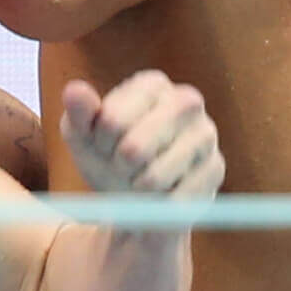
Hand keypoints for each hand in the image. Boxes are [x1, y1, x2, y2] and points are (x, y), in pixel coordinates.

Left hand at [60, 70, 223, 197]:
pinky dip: (159, 206)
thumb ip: (79, 112)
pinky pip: (177, 200)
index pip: (112, 120)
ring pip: (155, 177)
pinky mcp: (215, 169)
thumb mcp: (83, 133)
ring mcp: (206, 135)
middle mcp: (186, 101)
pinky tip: (161, 194)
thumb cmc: (107, 154)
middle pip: (134, 148)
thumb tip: (75, 90)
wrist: (135, 195)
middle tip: (121, 166)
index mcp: (151, 84)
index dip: (100, 143)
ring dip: (137, 188)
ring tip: (140, 180)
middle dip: (118, 167)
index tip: (102, 144)